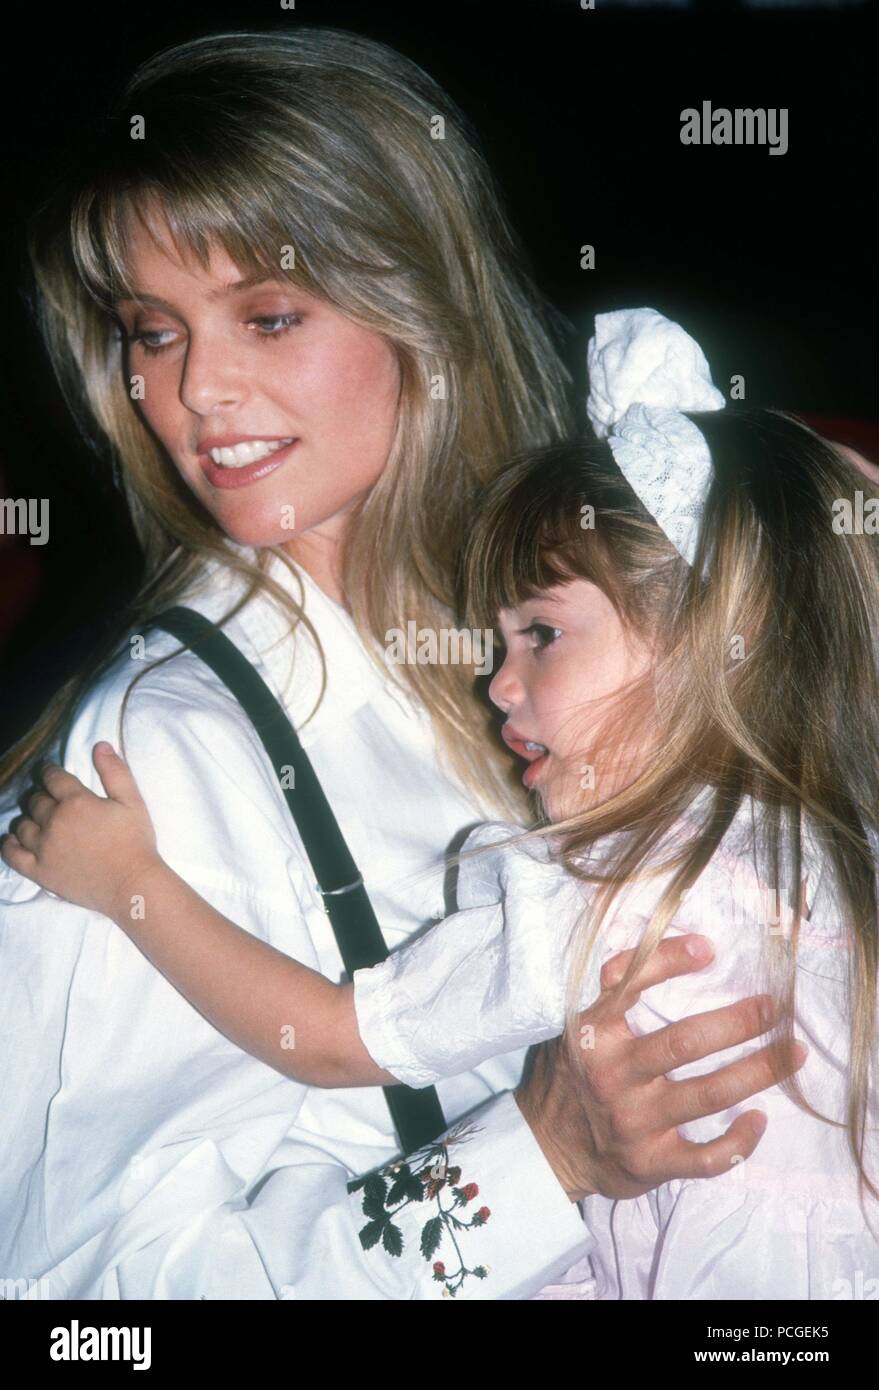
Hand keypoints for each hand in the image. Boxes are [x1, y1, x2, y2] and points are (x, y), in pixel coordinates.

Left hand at [0, 742, 161, 918]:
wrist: (131, 884)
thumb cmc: (136, 842)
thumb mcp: (133, 801)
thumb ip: (115, 772)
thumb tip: (100, 745)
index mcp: (76, 802)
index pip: (53, 778)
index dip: (49, 771)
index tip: (48, 771)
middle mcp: (54, 821)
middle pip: (36, 801)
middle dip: (40, 795)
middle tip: (48, 797)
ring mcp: (43, 848)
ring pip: (22, 824)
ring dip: (27, 817)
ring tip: (36, 818)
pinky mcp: (39, 871)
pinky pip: (13, 854)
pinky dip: (9, 844)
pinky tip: (14, 839)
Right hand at [515, 934, 805, 1202]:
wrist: (549, 1144)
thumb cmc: (576, 1073)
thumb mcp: (581, 1024)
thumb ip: (616, 989)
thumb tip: (677, 944)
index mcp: (594, 1034)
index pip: (628, 984)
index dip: (668, 961)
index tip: (708, 949)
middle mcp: (613, 1075)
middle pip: (686, 1043)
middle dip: (738, 1022)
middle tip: (775, 1009)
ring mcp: (633, 1121)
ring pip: (708, 1094)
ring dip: (758, 1072)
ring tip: (792, 1055)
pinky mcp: (650, 1162)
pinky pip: (705, 1157)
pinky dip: (738, 1142)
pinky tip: (759, 1120)